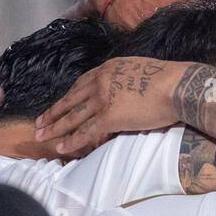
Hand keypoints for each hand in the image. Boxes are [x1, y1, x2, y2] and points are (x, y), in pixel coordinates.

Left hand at [34, 57, 183, 153]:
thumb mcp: (140, 70)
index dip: (67, 97)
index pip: (80, 85)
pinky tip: (60, 146)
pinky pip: (85, 131)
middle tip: (38, 123)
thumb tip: (124, 90)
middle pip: (70, 100)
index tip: (58, 106)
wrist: (176, 86)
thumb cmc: (167, 79)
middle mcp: (100, 82)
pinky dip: (71, 140)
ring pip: (72, 117)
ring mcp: (102, 99)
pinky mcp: (108, 117)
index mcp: (107, 69)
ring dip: (55, 127)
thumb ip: (125, 79)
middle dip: (53, 113)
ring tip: (41, 136)